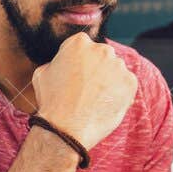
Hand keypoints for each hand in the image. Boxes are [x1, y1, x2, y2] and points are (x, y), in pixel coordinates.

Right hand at [30, 34, 137, 150]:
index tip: (76, 75)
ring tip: (95, 100)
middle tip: (86, 89)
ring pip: (116, 70)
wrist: (66, 128)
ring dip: (109, 81)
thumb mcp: (41, 74)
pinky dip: (119, 93)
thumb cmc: (51, 102)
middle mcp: (102, 49)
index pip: (83, 46)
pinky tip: (105, 105)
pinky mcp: (130, 82)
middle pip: (102, 56)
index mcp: (79, 42)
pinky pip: (127, 85)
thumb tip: (61, 64)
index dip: (79, 62)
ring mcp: (118, 65)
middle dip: (96, 69)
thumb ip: (55, 62)